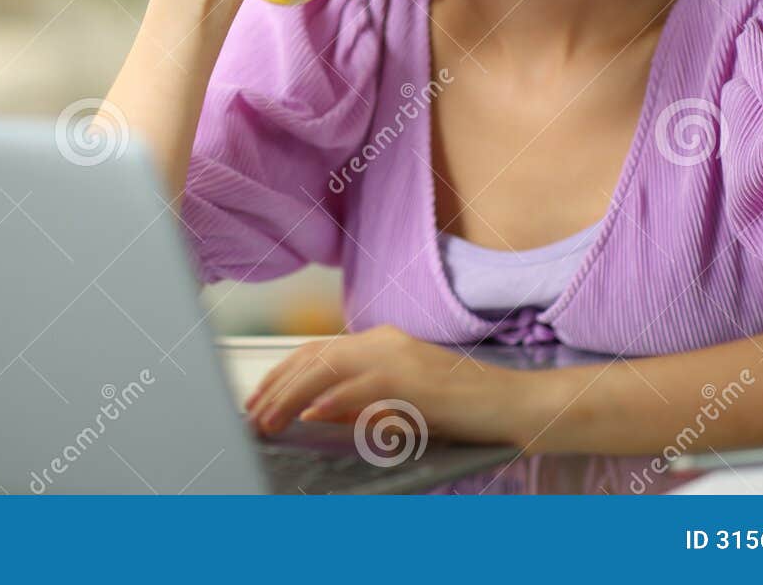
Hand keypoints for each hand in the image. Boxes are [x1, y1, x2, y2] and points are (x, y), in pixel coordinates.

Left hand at [243, 325, 535, 445]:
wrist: (511, 405)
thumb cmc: (461, 409)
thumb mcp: (400, 401)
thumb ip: (362, 401)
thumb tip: (318, 411)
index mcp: (381, 342)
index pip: (317, 351)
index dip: (282, 373)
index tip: (258, 398)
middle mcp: (383, 342)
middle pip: (314, 356)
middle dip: (276, 385)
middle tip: (251, 413)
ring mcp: (398, 357)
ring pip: (328, 368)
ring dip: (292, 396)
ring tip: (268, 419)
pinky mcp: (412, 380)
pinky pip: (362, 387)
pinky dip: (333, 400)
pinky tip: (311, 414)